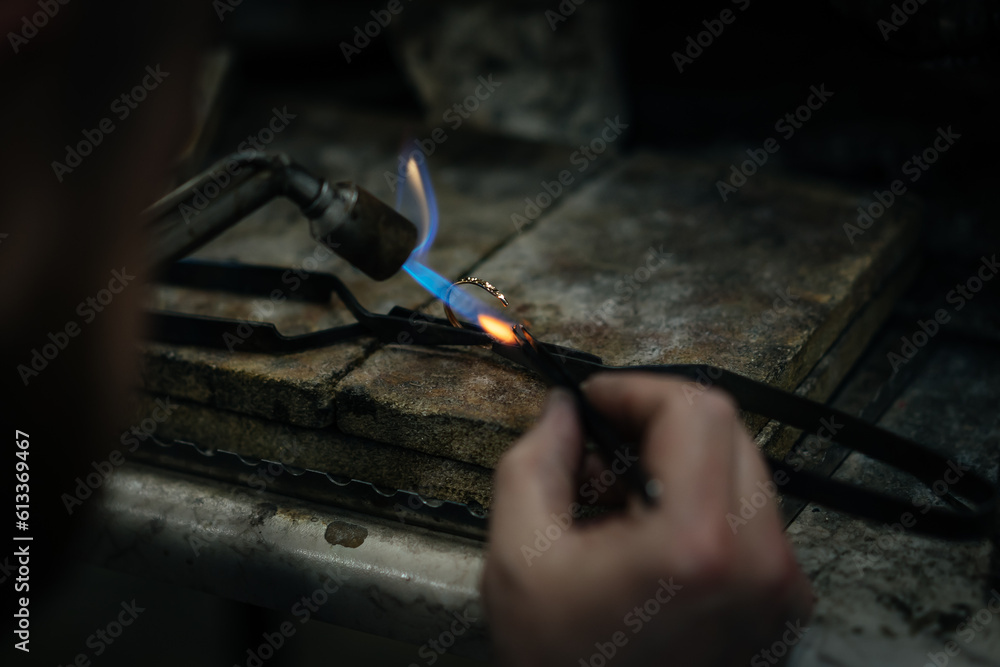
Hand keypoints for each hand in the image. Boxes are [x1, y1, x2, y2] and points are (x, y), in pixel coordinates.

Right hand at [481, 373, 812, 666]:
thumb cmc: (559, 664)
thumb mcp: (518, 556)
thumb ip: (535, 460)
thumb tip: (562, 408)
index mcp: (697, 544)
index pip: (696, 409)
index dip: (638, 389)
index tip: (594, 403)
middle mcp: (761, 560)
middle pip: (727, 429)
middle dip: (656, 421)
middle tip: (599, 447)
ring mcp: (782, 586)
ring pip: (741, 466)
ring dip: (678, 460)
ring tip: (616, 498)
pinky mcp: (784, 604)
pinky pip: (750, 514)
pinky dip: (700, 500)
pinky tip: (648, 533)